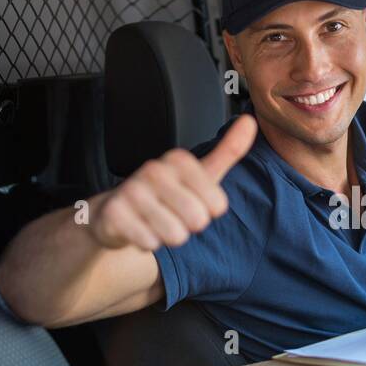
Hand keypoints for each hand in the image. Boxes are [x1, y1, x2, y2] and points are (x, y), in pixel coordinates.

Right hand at [89, 114, 257, 250]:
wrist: (116, 213)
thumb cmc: (165, 195)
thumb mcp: (200, 174)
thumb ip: (228, 151)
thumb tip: (250, 122)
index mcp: (179, 161)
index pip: (218, 204)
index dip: (208, 212)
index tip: (193, 202)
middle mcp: (154, 171)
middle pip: (197, 220)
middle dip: (189, 226)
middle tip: (173, 215)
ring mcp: (132, 191)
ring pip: (175, 234)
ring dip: (168, 236)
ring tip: (156, 222)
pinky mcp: (115, 213)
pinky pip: (150, 242)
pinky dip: (149, 243)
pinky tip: (140, 230)